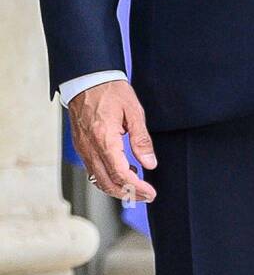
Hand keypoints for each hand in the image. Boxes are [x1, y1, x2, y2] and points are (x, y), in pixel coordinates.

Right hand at [69, 80, 157, 205]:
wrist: (86, 79)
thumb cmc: (110, 90)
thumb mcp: (133, 111)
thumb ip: (141, 139)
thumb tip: (150, 163)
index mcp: (104, 138)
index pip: (120, 174)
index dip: (137, 187)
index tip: (151, 193)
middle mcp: (90, 148)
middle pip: (107, 183)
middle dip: (128, 194)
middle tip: (147, 195)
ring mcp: (83, 148)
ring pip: (98, 180)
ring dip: (118, 188)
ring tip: (138, 184)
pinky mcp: (81, 146)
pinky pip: (93, 170)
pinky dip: (108, 177)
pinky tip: (123, 170)